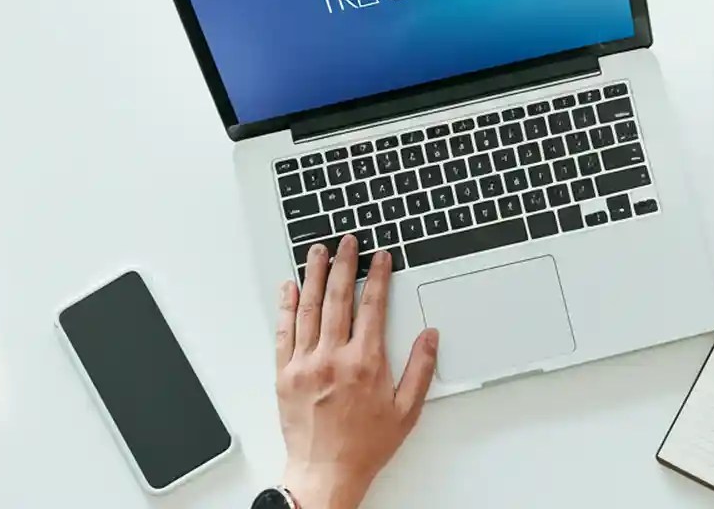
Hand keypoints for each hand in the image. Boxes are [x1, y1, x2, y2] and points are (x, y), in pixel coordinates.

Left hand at [275, 235, 438, 508]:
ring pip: (309, 308)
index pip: (373, 306)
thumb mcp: (406, 410)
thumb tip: (430, 337)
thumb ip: (420, 369)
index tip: (380, 257)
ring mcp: (305, 363)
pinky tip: (290, 288)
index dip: (378, 275)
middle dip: (344, 264)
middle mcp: (333, 357)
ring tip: (317, 252)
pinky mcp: (285, 374)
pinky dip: (286, 306)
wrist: (325, 472)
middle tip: (347, 242)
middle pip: (339, 297)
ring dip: (314, 275)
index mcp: (365, 362)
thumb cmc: (365, 445)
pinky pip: (284, 331)